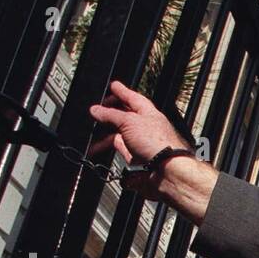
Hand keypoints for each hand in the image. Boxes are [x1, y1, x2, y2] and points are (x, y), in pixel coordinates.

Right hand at [88, 81, 216, 218]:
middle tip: (98, 108)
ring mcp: (141, 144)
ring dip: (105, 132)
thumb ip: (111, 115)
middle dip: (111, 112)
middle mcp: (145, 127)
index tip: (113, 86)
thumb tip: (96, 110)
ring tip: (92, 130)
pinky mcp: (137, 159)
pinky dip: (108, 147)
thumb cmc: (158, 143)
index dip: (122, 91)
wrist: (166, 171)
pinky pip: (119, 150)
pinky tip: (99, 146)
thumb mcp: (129, 121)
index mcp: (148, 113)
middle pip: (125, 116)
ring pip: (120, 134)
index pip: (133, 98)